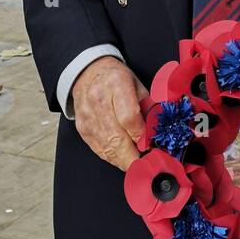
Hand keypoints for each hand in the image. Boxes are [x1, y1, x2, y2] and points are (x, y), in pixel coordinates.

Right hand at [72, 56, 146, 170]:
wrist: (88, 73)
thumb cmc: (117, 79)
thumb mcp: (138, 85)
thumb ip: (148, 107)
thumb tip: (157, 132)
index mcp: (116, 84)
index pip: (129, 118)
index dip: (141, 136)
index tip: (152, 146)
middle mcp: (98, 100)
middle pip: (116, 138)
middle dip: (134, 157)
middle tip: (147, 165)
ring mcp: (88, 116)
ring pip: (107, 147)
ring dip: (124, 161)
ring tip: (138, 165)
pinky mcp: (82, 128)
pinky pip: (99, 150)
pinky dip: (113, 158)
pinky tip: (124, 159)